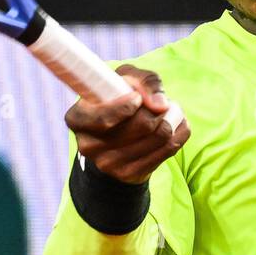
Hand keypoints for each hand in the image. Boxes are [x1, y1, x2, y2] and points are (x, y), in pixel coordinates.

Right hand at [63, 64, 189, 184]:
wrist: (119, 137)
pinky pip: (168, 150)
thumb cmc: (120, 97)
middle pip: (142, 124)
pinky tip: (173, 126)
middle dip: (157, 108)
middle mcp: (88, 145)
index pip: (105, 118)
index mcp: (77, 119)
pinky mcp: (129, 175)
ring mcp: (108, 164)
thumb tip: (160, 104)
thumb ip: (144, 81)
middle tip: (159, 103)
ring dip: (172, 119)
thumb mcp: (126, 79)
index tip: (137, 98)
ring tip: (168, 112)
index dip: (128, 105)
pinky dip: (178, 133)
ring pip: (160, 136)